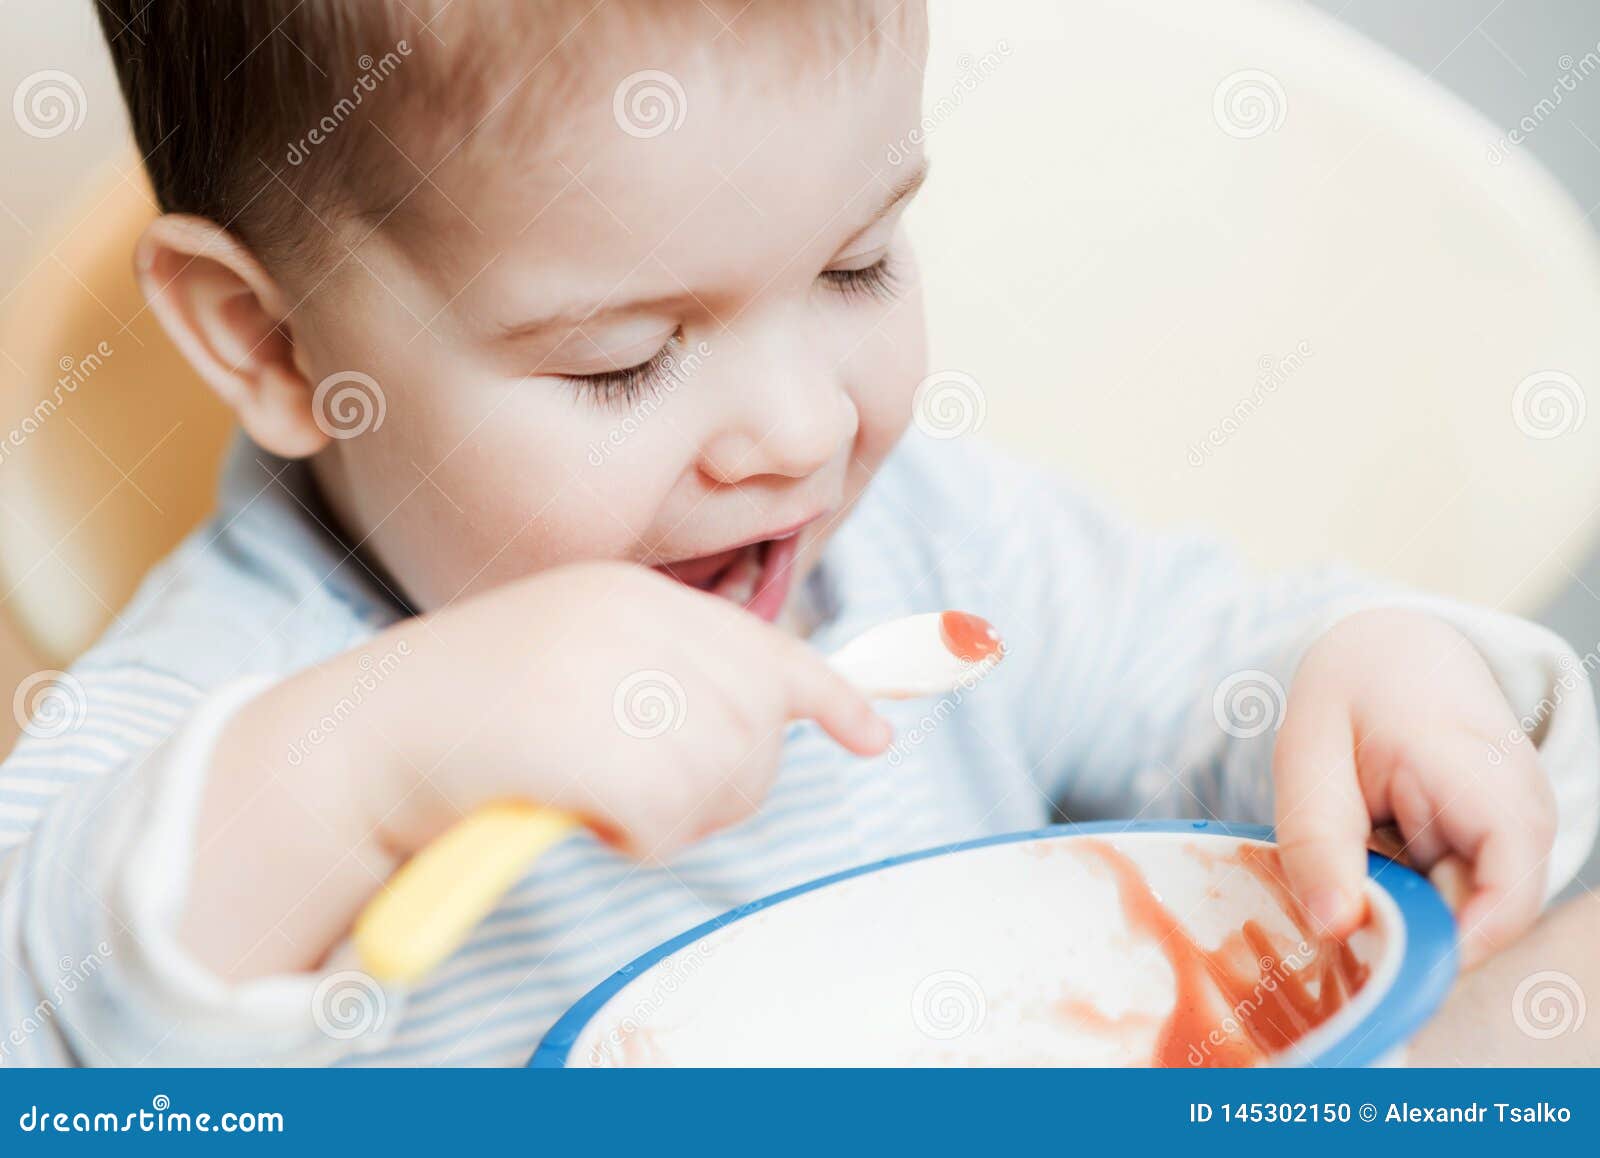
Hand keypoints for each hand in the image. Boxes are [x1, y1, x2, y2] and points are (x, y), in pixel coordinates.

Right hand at [372, 560, 890, 856]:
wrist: (354, 744)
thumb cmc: (463, 716)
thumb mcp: (572, 660)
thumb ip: (661, 674)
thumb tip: (765, 722)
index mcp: (630, 595)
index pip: (766, 647)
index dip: (830, 697)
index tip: (874, 735)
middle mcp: (635, 622)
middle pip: (760, 723)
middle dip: (731, 781)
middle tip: (652, 802)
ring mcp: (614, 677)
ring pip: (727, 774)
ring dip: (677, 815)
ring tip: (599, 799)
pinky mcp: (592, 743)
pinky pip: (671, 818)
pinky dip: (635, 838)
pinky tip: (577, 815)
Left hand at [1271, 608, 1556, 966]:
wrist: (1392, 652)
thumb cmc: (1353, 695)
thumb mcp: (1309, 755)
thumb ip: (1317, 842)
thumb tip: (1335, 928)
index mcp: (1491, 788)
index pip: (1504, 904)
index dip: (1444, 947)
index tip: (1371, 961)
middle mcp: (1525, 821)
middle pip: (1475, 924)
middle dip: (1402, 932)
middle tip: (1329, 900)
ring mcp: (1517, 839)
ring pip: (1459, 918)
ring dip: (1399, 910)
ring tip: (1349, 853)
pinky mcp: (1498, 851)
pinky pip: (1450, 901)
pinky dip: (1403, 894)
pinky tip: (1371, 855)